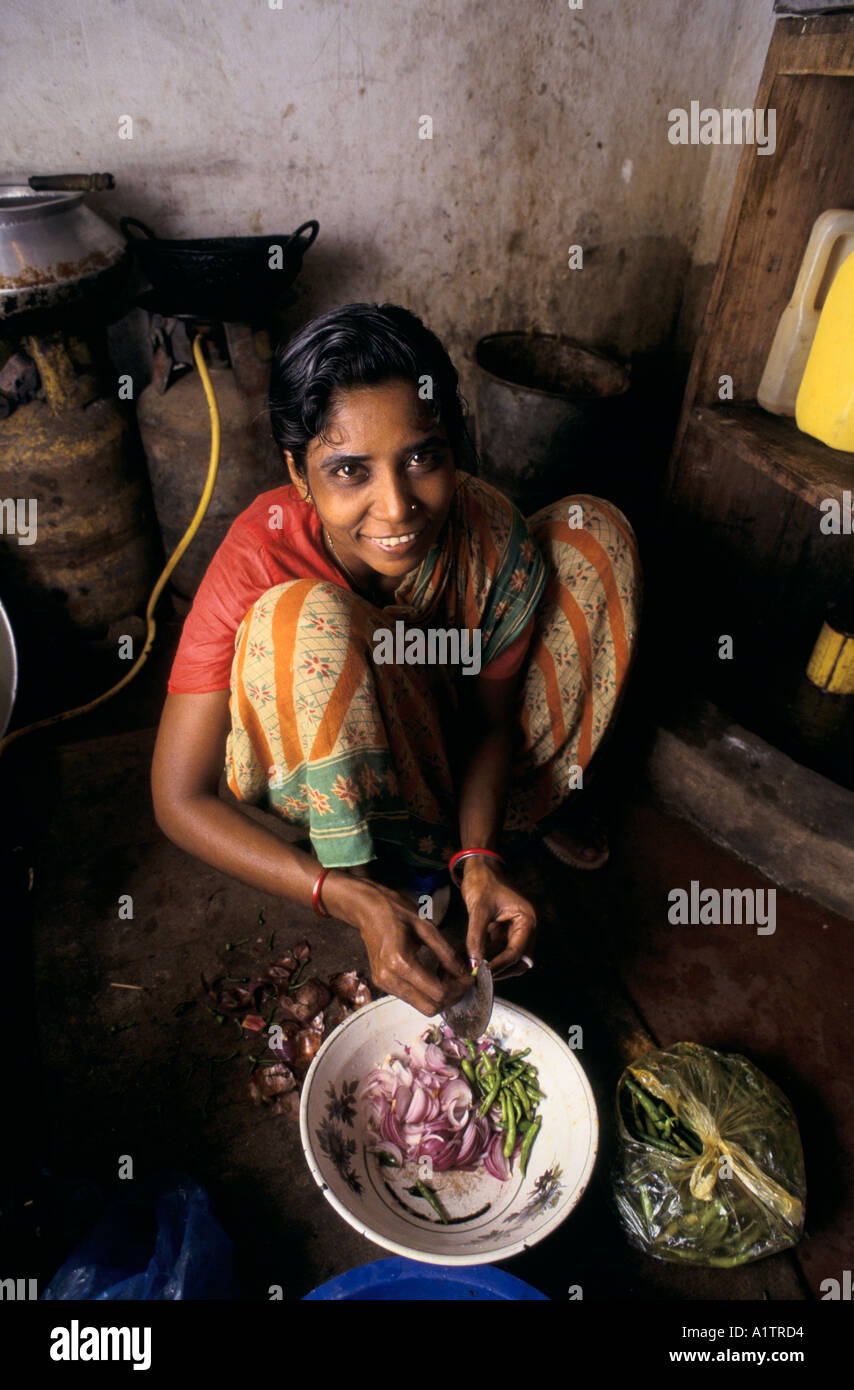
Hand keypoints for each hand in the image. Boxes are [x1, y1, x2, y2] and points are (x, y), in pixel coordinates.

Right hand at [330, 875, 469, 1016]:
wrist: (367, 909)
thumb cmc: (395, 911)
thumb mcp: (426, 926)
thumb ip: (446, 952)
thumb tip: (463, 972)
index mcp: (399, 962)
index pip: (437, 991)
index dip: (459, 988)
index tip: (470, 977)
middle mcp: (388, 978)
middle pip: (430, 1007)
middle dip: (452, 997)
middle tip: (462, 980)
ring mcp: (383, 983)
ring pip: (421, 1006)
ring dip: (440, 996)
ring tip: (449, 975)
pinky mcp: (382, 983)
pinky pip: (412, 998)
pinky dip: (428, 992)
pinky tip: (435, 975)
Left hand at [460, 858, 536, 974]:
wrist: (480, 866)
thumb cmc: (483, 881)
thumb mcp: (479, 908)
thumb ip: (476, 936)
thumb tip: (474, 962)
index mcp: (528, 919)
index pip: (517, 951)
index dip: (500, 964)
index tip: (482, 972)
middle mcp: (526, 927)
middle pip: (519, 960)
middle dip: (501, 969)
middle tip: (480, 976)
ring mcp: (516, 930)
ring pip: (510, 958)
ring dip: (495, 965)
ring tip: (475, 970)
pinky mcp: (505, 931)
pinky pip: (500, 950)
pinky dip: (489, 957)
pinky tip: (473, 960)